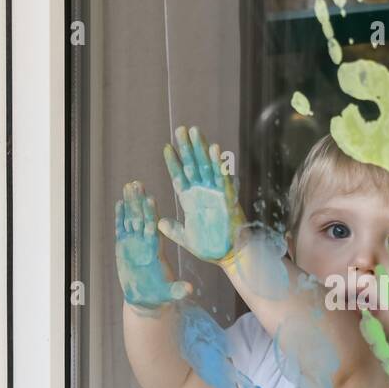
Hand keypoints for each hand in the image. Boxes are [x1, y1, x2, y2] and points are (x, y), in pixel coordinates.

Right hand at [114, 181, 191, 311]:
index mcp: (156, 250)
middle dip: (139, 201)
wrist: (147, 298)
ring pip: (132, 219)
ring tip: (128, 186)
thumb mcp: (170, 293)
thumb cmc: (159, 295)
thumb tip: (189, 290)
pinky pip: (122, 229)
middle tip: (137, 183)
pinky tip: (119, 203)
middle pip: (142, 218)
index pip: (154, 228)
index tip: (151, 199)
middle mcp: (146, 243)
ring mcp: (135, 243)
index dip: (152, 214)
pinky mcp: (124, 247)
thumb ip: (178, 290)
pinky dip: (120, 216)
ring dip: (130, 203)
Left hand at [159, 125, 246, 265]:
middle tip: (181, 130)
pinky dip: (219, 164)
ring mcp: (215, 194)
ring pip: (207, 166)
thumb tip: (159, 222)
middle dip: (187, 148)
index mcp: (191, 201)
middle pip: (193, 165)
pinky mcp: (227, 198)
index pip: (180, 177)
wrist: (229, 257)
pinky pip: (222, 178)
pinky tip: (214, 149)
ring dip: (200, 149)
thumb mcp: (186, 238)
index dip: (173, 162)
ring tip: (195, 132)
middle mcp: (203, 194)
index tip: (166, 147)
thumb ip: (173, 230)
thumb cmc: (210, 248)